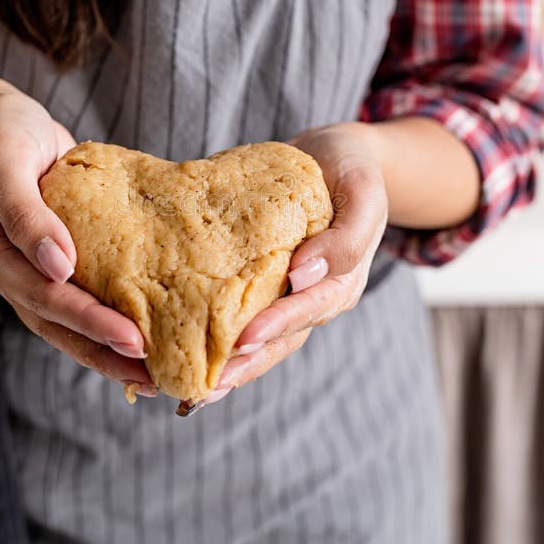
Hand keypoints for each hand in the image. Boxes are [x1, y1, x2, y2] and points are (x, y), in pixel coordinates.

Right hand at [0, 83, 155, 395]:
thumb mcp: (5, 159)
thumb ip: (25, 212)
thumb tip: (58, 266)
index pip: (41, 297)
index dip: (86, 319)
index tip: (132, 337)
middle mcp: (10, 269)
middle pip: (55, 324)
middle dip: (102, 351)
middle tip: (151, 373)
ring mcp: (32, 266)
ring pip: (67, 320)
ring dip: (105, 348)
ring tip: (151, 372)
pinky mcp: (58, 256)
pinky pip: (81, 293)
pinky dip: (108, 315)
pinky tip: (142, 330)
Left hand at [187, 123, 387, 409]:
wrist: (335, 154)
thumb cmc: (353, 173)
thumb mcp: (363, 196)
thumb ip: (345, 238)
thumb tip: (303, 274)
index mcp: (339, 282)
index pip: (307, 310)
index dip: (277, 326)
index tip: (244, 341)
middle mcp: (309, 294)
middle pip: (278, 340)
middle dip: (243, 366)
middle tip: (205, 388)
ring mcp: (283, 290)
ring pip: (255, 334)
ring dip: (226, 362)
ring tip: (190, 387)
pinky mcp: (257, 276)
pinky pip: (235, 306)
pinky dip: (212, 328)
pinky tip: (180, 343)